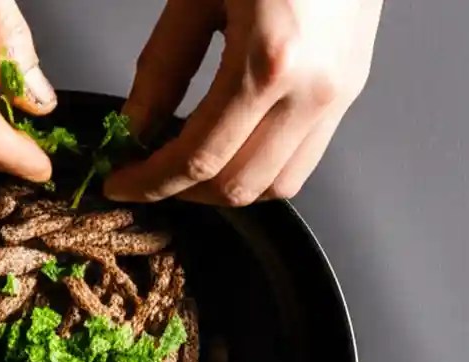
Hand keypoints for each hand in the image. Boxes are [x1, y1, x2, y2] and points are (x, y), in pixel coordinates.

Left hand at [104, 0, 381, 204]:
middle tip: (145, 178)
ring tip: (184, 168)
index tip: (119, 183)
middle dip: (182, 193)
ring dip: (225, 190)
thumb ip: (164, 65)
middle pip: (238, 186)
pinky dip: (260, 167)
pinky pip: (303, 158)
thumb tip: (135, 125)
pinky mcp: (350, 91)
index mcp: (269, 61)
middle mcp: (311, 91)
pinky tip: (228, 147)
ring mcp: (338, 95)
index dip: (151, 182)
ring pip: (277, 185)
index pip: (199, 156)